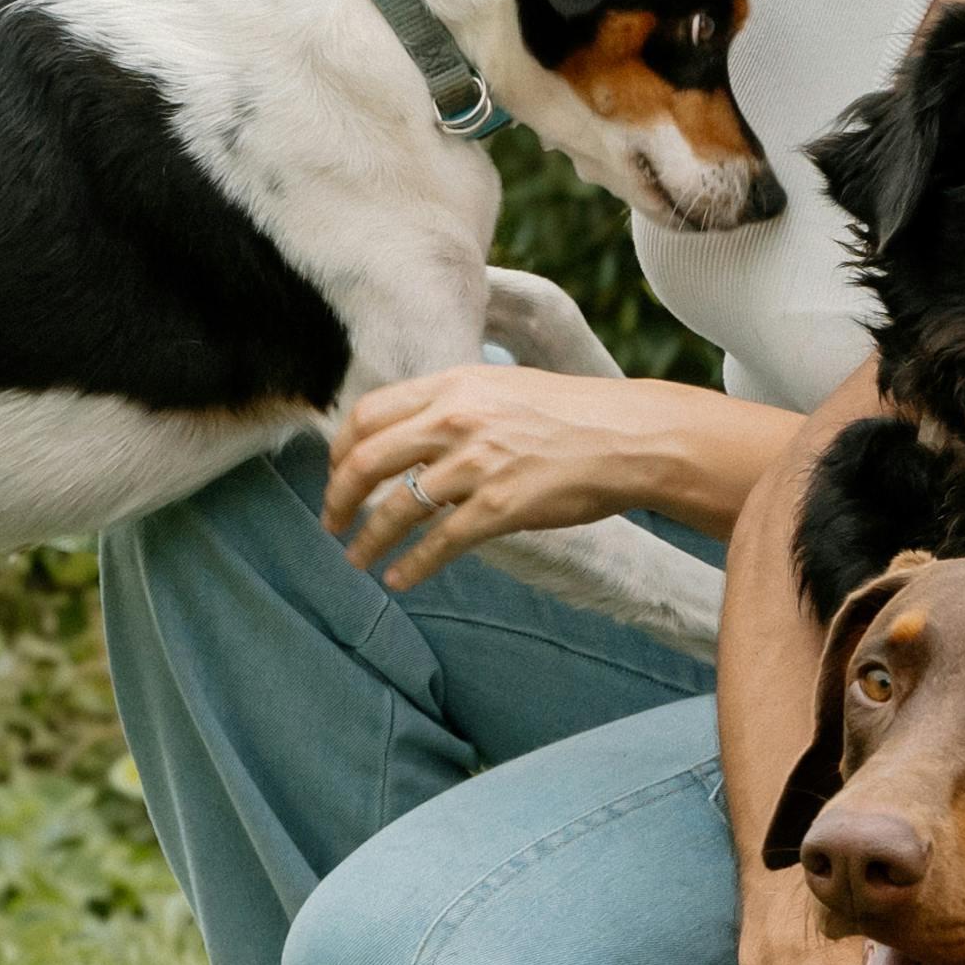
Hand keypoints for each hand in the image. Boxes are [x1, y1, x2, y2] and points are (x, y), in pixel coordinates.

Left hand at [328, 366, 680, 588]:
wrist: (632, 436)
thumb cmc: (572, 414)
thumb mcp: (502, 387)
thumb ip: (453, 404)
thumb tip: (411, 433)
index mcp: (453, 385)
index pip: (367, 414)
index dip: (340, 450)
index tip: (336, 474)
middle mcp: (456, 419)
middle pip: (366, 460)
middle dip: (338, 498)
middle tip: (332, 522)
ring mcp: (477, 463)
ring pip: (395, 508)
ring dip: (367, 541)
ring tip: (357, 560)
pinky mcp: (500, 506)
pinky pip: (438, 543)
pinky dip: (411, 566)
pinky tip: (400, 580)